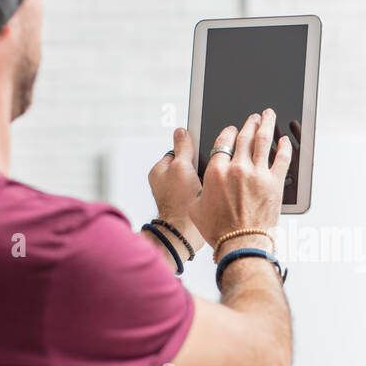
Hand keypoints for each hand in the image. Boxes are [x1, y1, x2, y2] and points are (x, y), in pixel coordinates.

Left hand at [147, 127, 204, 253]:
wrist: (185, 235)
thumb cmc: (180, 203)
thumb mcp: (181, 167)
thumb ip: (182, 147)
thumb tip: (181, 131)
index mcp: (159, 170)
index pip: (178, 150)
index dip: (190, 151)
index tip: (199, 154)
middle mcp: (164, 182)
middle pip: (187, 163)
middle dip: (197, 166)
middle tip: (203, 174)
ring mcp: (174, 194)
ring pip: (193, 177)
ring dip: (201, 179)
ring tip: (204, 187)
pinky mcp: (184, 204)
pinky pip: (196, 191)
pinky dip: (202, 192)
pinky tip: (206, 197)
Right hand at [188, 109, 290, 254]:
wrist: (241, 243)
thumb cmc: (218, 230)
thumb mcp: (196, 208)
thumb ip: (199, 189)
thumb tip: (200, 185)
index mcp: (216, 172)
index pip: (224, 142)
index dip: (229, 131)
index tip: (233, 129)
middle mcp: (237, 168)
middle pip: (245, 136)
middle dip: (250, 123)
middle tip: (255, 117)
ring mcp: (258, 174)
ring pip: (264, 140)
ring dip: (267, 124)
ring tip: (269, 116)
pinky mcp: (274, 183)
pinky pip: (282, 158)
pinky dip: (285, 146)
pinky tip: (285, 140)